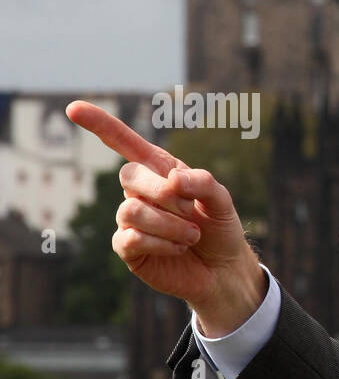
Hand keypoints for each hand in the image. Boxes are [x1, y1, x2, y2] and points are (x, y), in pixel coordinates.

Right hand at [65, 101, 264, 333]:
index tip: (74, 108)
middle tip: (193, 211)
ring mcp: (130, 220)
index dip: (100, 125)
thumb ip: (203, 182)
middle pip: (130, 176)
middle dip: (167, 194)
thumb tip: (173, 178)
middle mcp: (139, 191)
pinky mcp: (128, 248)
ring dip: (170, 224)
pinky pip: (131, 238)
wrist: (224, 269)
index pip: (124, 143)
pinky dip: (162, 243)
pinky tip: (178, 248)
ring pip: (131, 210)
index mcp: (160, 171)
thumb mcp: (222, 201)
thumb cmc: (220, 229)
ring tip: (192, 236)